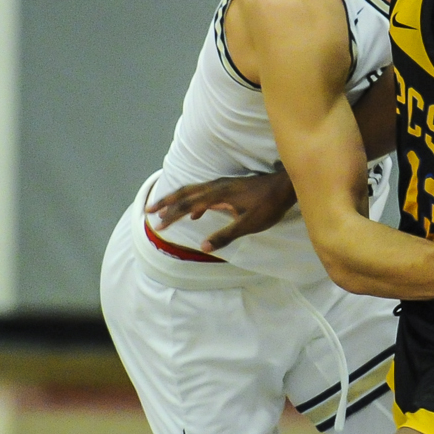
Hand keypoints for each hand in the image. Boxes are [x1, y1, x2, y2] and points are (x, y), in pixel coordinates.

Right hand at [148, 169, 296, 250]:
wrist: (285, 186)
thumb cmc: (269, 205)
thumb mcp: (249, 224)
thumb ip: (226, 235)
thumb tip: (203, 248)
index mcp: (218, 194)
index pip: (187, 204)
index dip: (171, 214)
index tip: (157, 224)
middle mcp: (216, 186)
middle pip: (185, 193)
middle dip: (166, 202)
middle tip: (149, 210)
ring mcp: (222, 185)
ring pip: (193, 191)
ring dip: (177, 201)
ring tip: (165, 211)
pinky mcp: (229, 188)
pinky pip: (203, 193)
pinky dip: (193, 202)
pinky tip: (194, 214)